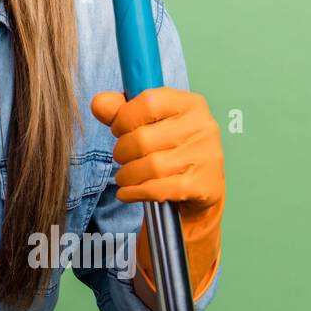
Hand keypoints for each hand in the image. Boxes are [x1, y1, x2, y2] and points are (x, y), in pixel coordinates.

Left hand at [90, 86, 223, 301]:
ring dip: (129, 177)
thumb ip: (116, 113)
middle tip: (123, 164)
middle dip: (121, 154)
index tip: (119, 131)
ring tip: (129, 182)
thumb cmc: (162, 161)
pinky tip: (134, 196)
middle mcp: (205, 128)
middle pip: (142, 136)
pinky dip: (139, 193)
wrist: (194, 209)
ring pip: (148, 164)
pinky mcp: (208, 189)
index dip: (123, 118)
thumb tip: (99, 102)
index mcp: (190, 104)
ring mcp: (210, 159)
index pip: (146, 100)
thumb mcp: (139, 133)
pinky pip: (161, 188)